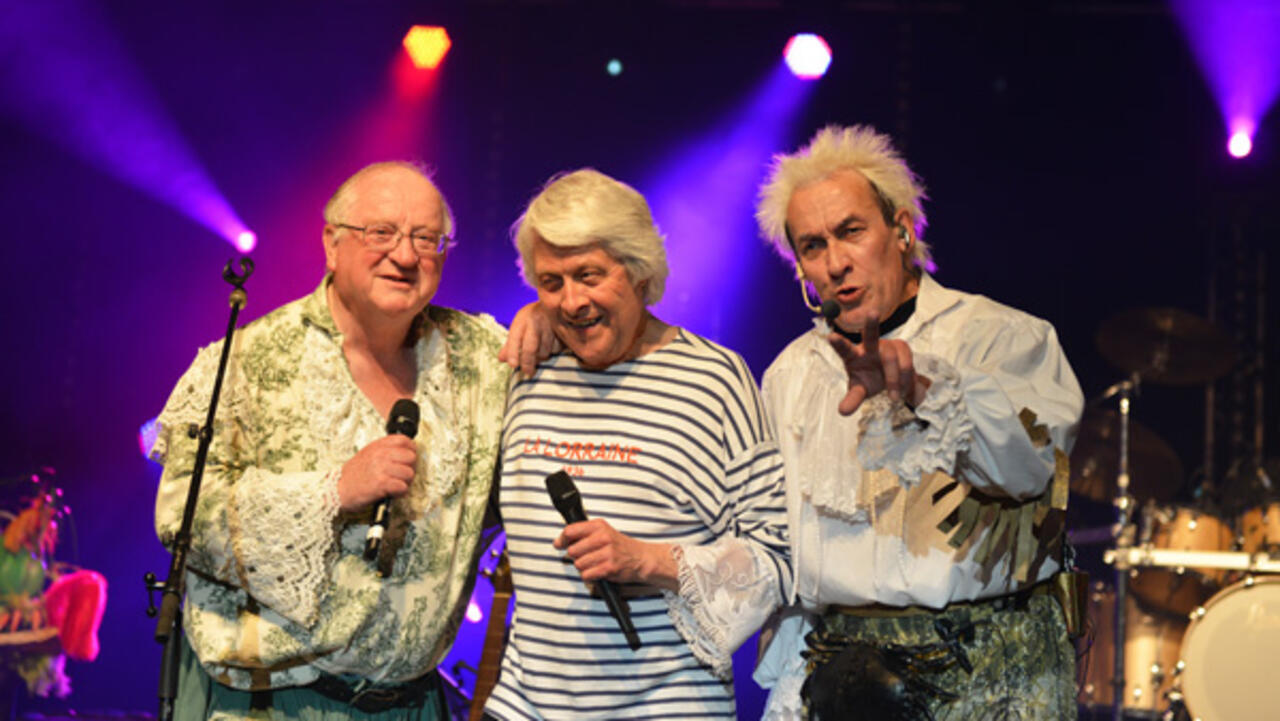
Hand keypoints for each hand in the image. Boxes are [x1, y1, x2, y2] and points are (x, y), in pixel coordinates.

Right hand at [337, 435, 415, 512]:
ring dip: (406, 483)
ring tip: (396, 485)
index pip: (404, 440)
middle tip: (402, 476)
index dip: (411, 450)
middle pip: (411, 457)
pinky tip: (392, 493)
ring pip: (409, 473)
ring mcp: (381, 468)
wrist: (339, 489)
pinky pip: (402, 487)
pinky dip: (400, 492)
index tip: (407, 459)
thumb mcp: (368, 454)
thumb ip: (385, 450)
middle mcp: (381, 455)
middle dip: (410, 468)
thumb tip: (407, 452)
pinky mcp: (381, 483)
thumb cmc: (355, 474)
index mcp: (378, 446)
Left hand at [498, 301, 561, 376]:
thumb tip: (501, 359)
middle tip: (527, 372)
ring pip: (544, 352)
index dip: (513, 353)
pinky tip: (549, 347)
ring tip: (538, 356)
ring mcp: (550, 326)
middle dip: (528, 363)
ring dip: (541, 358)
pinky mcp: (562, 330)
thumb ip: (510, 343)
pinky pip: (556, 349)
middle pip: (530, 348)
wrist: (554, 300)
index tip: (513, 365)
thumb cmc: (532, 318)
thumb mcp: (519, 326)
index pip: (515, 339)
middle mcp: (535, 322)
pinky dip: (552, 352)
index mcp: (522, 319)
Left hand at [554, 519, 676, 590]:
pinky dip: (589, 576)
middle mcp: (603, 537)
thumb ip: (581, 534)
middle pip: (572, 550)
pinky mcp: (609, 568)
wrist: (641, 558)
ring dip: (583, 567)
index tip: (560, 544)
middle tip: (587, 556)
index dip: (562, 540)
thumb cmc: (620, 546)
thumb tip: (558, 542)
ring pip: (578, 564)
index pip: (570, 531)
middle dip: (576, 556)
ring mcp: (607, 553)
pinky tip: (598, 571)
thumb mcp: (603, 532)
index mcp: (599, 526)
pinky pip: (586, 575)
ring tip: (594, 564)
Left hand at [828, 321, 928, 415]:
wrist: (890, 381)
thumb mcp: (859, 391)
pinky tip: (903, 390)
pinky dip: (905, 379)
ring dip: (894, 379)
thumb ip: (852, 399)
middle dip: (871, 324)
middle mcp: (869, 347)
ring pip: (892, 358)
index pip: (844, 349)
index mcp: (853, 355)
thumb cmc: (868, 381)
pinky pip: (906, 362)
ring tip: (894, 398)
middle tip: (872, 313)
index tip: (830, 337)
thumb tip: (842, 412)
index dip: (838, 344)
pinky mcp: (902, 349)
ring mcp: (887, 346)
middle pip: (871, 335)